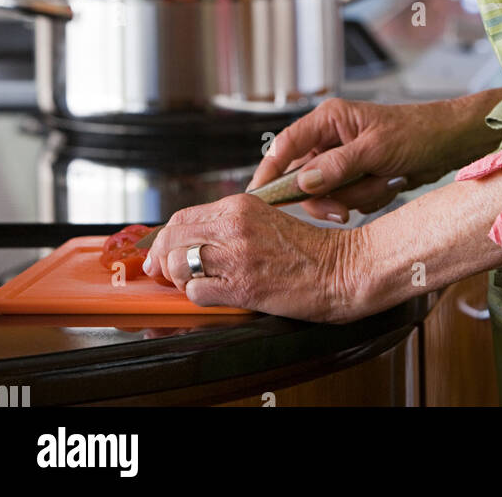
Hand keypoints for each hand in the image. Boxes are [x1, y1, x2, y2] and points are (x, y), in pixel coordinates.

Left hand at [141, 193, 354, 320]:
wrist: (343, 268)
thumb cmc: (310, 249)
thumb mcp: (266, 220)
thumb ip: (231, 224)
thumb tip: (195, 239)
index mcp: (240, 205)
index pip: (182, 216)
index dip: (164, 238)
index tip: (159, 251)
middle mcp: (234, 225)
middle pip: (172, 239)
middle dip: (161, 258)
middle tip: (161, 272)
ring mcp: (236, 256)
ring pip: (178, 265)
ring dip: (180, 279)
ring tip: (193, 284)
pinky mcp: (242, 286)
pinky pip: (197, 292)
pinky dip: (198, 297)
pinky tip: (214, 295)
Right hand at [247, 96, 472, 222]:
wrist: (449, 143)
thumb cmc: (416, 132)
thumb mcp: (376, 150)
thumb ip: (337, 167)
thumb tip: (302, 182)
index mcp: (329, 119)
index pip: (285, 146)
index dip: (269, 172)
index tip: (259, 199)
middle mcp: (331, 138)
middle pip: (304, 179)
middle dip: (327, 197)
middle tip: (343, 211)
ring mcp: (344, 159)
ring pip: (328, 193)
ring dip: (357, 196)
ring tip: (384, 182)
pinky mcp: (358, 176)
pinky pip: (349, 199)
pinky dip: (368, 199)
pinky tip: (388, 185)